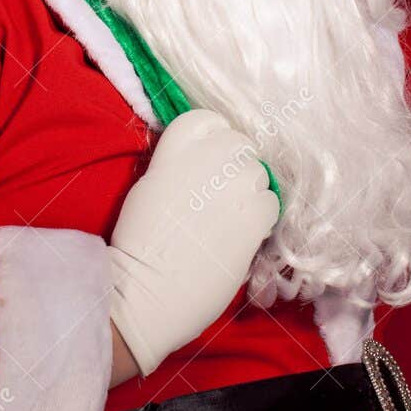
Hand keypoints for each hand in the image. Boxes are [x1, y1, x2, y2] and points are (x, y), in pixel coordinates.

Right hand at [108, 110, 278, 377]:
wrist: (147, 289)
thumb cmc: (139, 244)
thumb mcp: (151, 185)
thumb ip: (179, 163)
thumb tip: (204, 164)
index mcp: (176, 147)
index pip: (210, 120)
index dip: (214, 140)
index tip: (207, 163)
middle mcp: (211, 157)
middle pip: (241, 145)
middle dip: (234, 167)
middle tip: (220, 196)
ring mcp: (237, 184)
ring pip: (260, 174)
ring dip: (249, 192)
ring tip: (229, 219)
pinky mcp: (256, 216)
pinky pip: (272, 203)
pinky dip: (261, 217)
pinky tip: (241, 234)